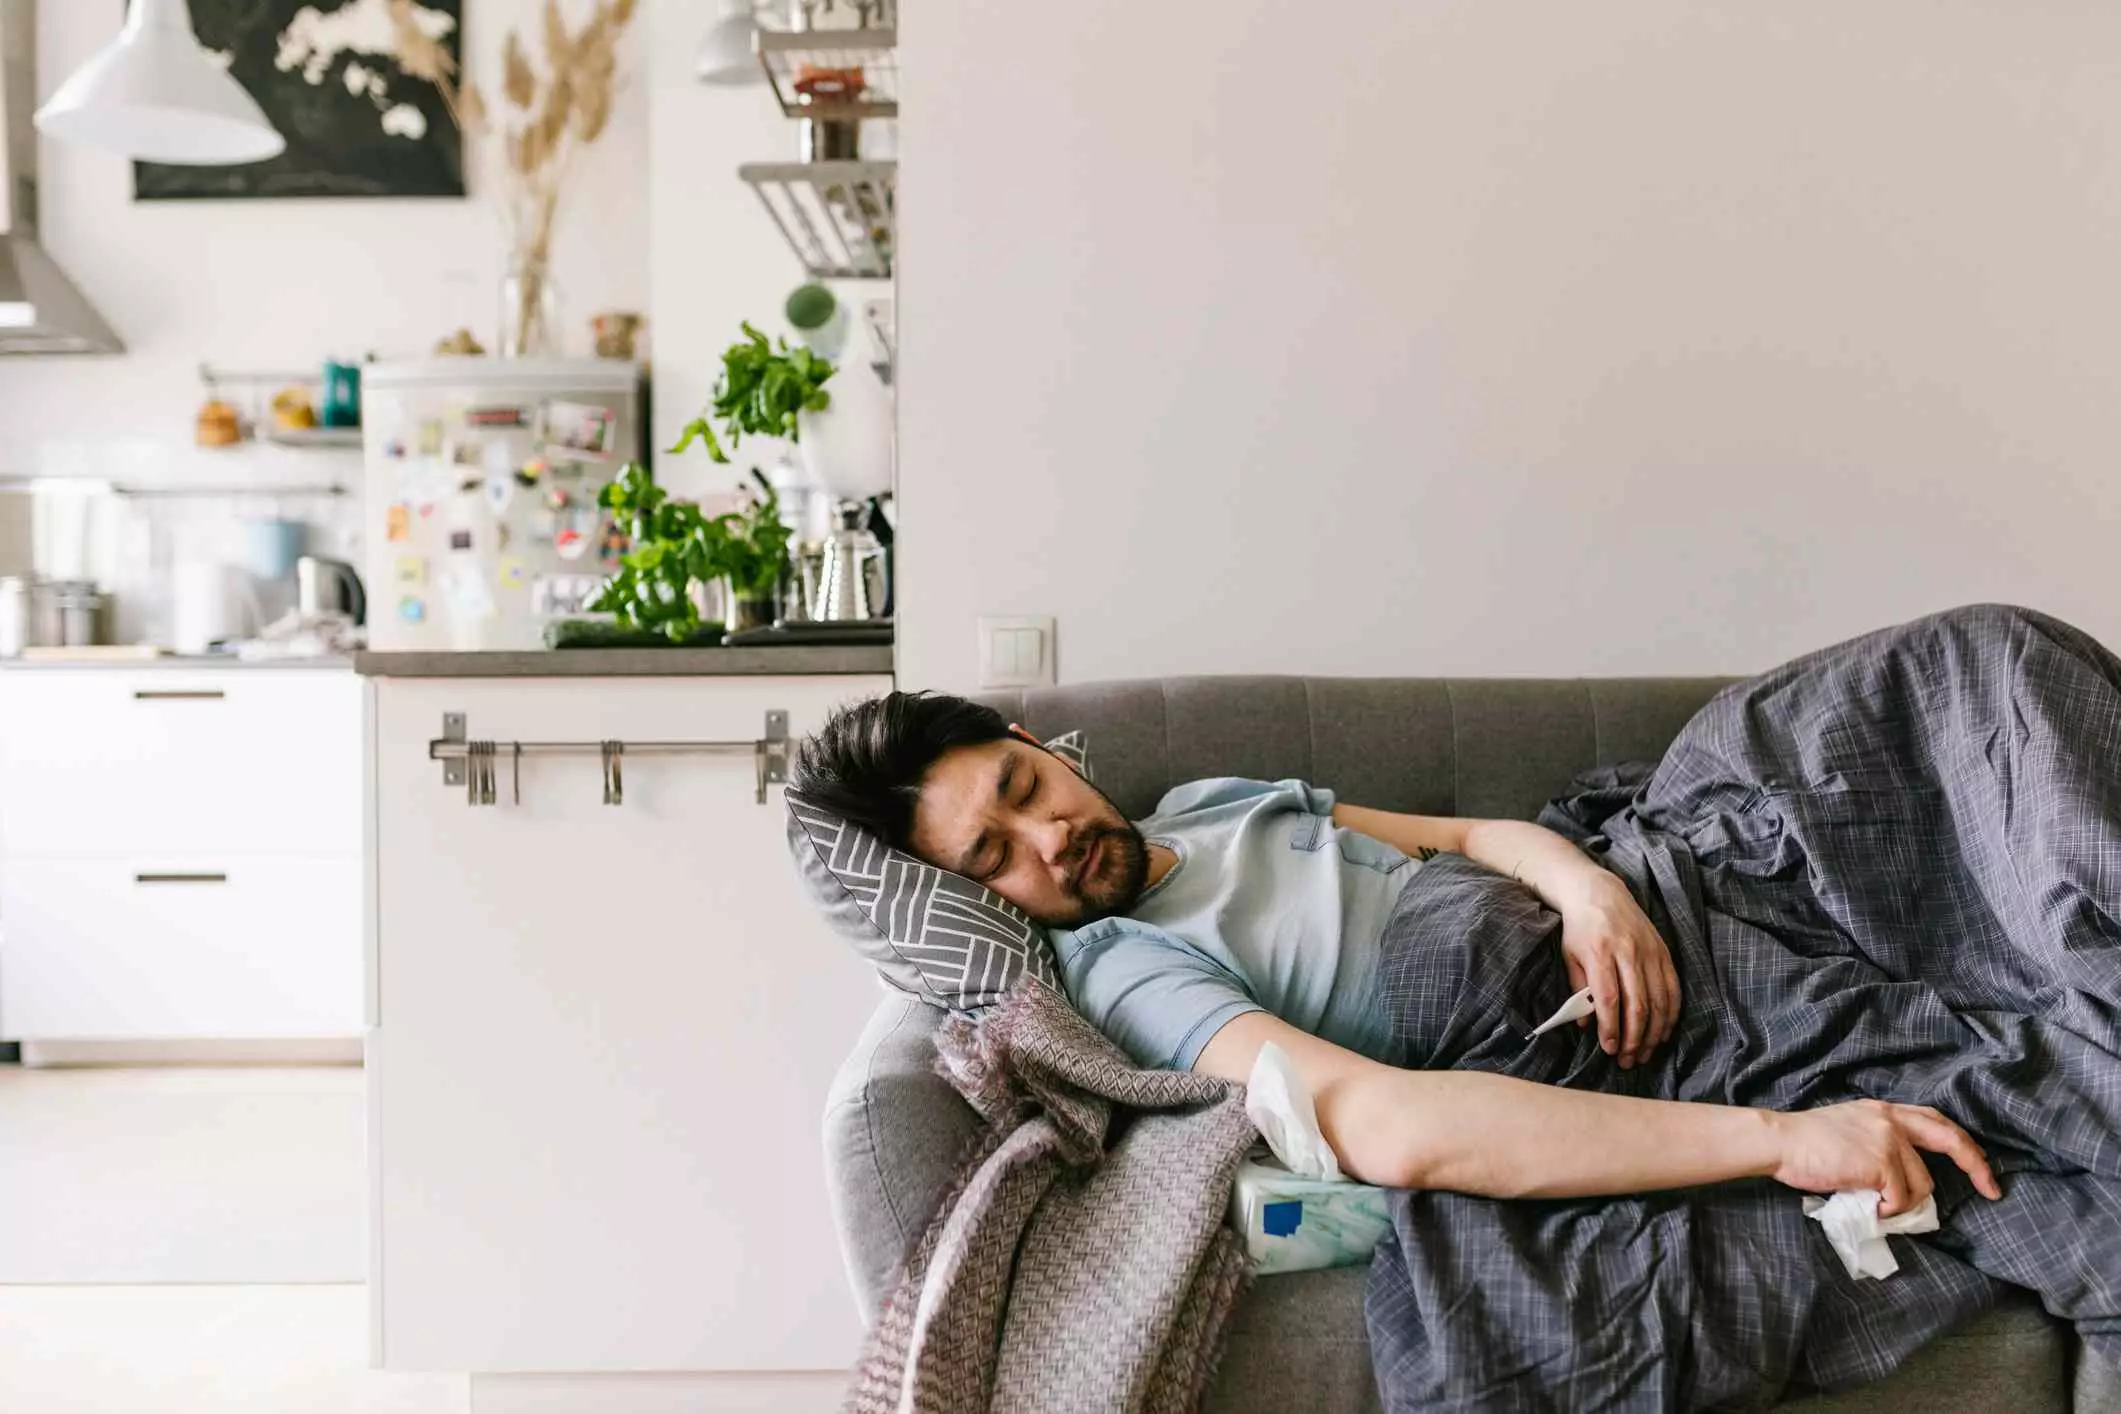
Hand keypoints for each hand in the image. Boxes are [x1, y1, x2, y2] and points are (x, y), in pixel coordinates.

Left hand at [1556, 875, 1679, 1069]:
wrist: (1600, 893)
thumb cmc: (1580, 928)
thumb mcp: (1569, 955)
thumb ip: (1577, 989)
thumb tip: (1586, 1024)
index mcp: (1600, 953)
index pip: (1609, 998)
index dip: (1611, 1027)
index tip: (1610, 1049)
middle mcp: (1628, 952)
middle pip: (1638, 1003)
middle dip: (1634, 1038)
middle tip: (1628, 1060)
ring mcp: (1650, 952)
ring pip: (1659, 1000)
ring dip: (1653, 1032)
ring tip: (1645, 1053)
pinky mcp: (1664, 952)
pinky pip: (1673, 988)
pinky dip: (1671, 1014)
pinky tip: (1663, 1032)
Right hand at [1769, 1100, 2002, 1215]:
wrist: (1780, 1141)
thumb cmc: (1804, 1143)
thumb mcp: (1849, 1130)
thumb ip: (1879, 1143)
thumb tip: (1900, 1180)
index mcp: (1884, 1111)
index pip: (1935, 1121)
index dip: (1962, 1143)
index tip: (1980, 1168)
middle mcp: (1892, 1120)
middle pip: (1951, 1140)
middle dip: (1977, 1166)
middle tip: (1991, 1190)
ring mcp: (1889, 1140)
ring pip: (1922, 1184)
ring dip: (1903, 1203)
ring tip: (1875, 1204)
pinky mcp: (1882, 1163)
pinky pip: (1900, 1199)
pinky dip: (1886, 1211)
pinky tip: (1866, 1206)